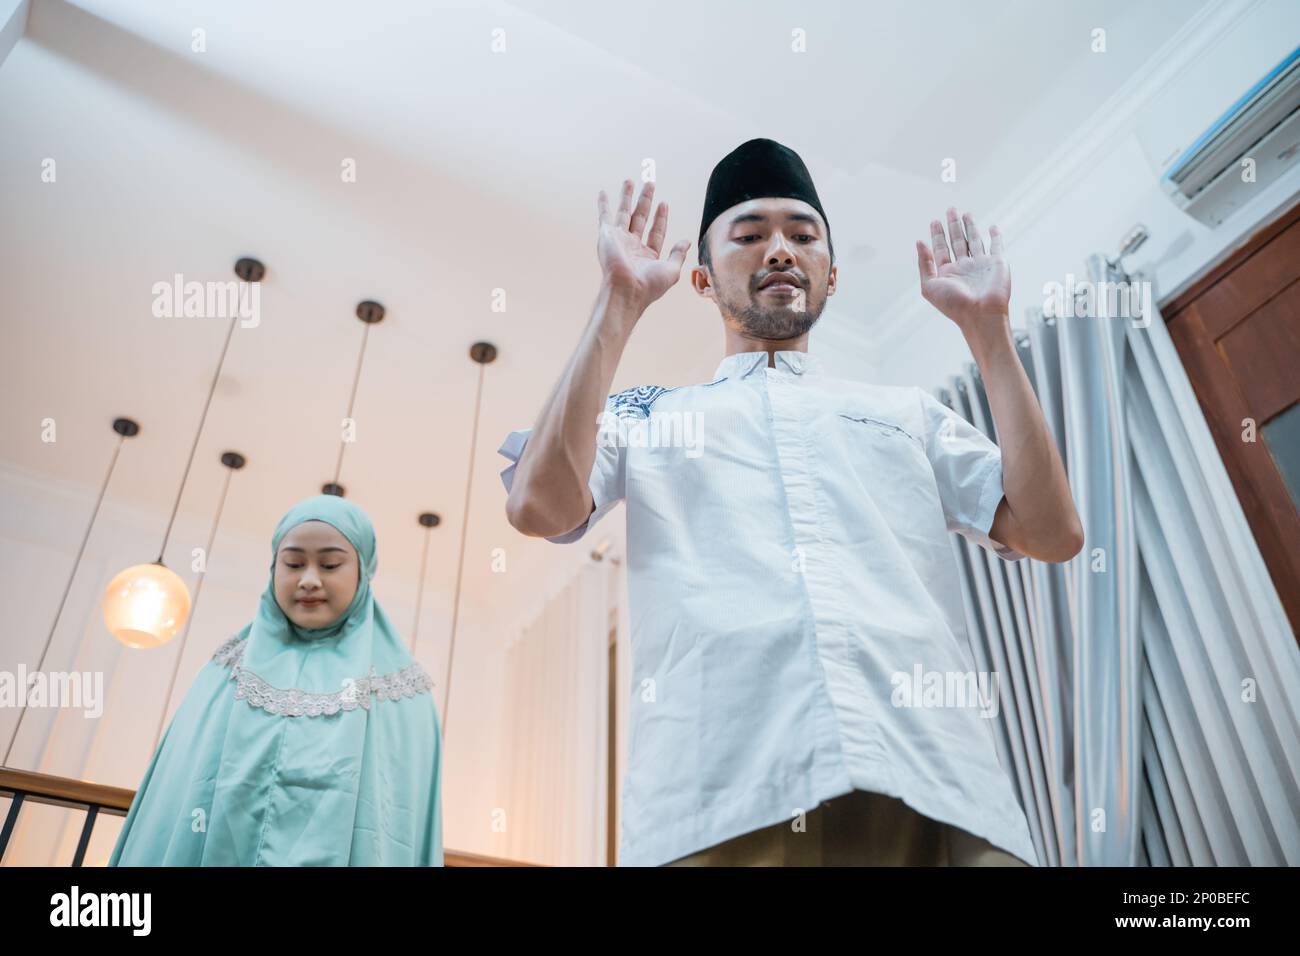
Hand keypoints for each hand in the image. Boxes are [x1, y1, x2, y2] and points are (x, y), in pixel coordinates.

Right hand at [597, 179, 690, 308]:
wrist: (626, 290)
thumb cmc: (649, 286)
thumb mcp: (672, 270)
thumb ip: (678, 254)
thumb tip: (686, 241)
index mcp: (647, 255)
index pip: (656, 231)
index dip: (661, 217)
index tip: (664, 203)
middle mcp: (632, 246)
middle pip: (640, 217)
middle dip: (645, 200)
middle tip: (650, 183)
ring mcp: (619, 240)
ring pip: (624, 213)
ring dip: (627, 197)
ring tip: (630, 180)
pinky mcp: (607, 236)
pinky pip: (605, 216)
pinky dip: (603, 205)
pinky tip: (603, 193)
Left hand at [915, 208, 1010, 333]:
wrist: (981, 314)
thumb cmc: (954, 304)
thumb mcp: (929, 285)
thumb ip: (924, 263)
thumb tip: (918, 242)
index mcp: (948, 273)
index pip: (941, 249)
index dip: (937, 235)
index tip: (934, 221)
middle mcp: (964, 268)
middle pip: (957, 241)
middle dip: (953, 225)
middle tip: (950, 209)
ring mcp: (981, 265)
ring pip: (974, 240)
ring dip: (970, 227)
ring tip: (965, 213)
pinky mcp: (997, 263)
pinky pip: (997, 246)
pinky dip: (995, 236)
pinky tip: (992, 227)